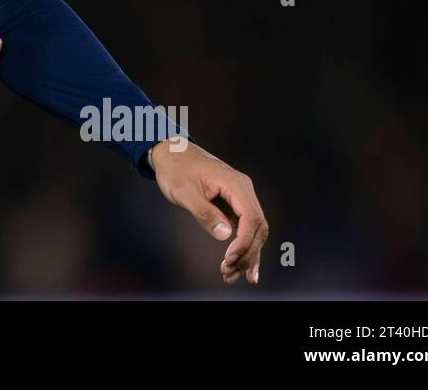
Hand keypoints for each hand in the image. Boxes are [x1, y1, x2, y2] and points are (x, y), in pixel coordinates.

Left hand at [149, 139, 267, 284]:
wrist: (170, 153)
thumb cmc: (175, 168)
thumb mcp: (184, 191)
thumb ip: (204, 212)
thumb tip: (225, 234)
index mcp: (235, 184)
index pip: (251, 219)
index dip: (244, 242)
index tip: (229, 259)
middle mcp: (243, 190)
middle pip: (257, 228)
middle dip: (246, 253)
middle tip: (229, 273)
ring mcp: (240, 197)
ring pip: (253, 231)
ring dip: (245, 254)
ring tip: (231, 275)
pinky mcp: (233, 204)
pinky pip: (244, 227)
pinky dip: (241, 246)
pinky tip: (236, 263)